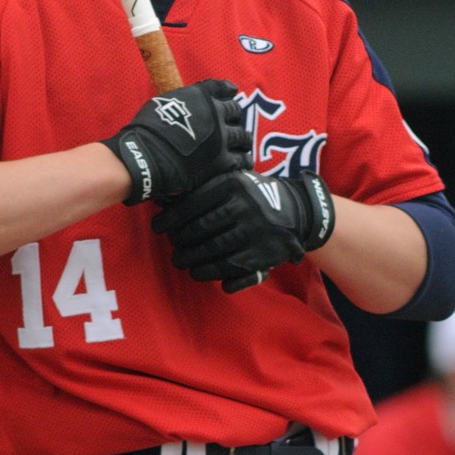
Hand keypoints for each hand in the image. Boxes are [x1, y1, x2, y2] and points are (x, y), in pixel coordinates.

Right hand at [103, 79, 248, 205]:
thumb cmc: (146, 130)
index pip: (223, 89)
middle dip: (234, 117)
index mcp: (202, 97)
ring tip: (242, 145)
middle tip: (232, 125)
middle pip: (235, 111)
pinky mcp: (223, 161)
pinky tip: (243, 163)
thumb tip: (185, 104)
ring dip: (242, 140)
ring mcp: (222, 138)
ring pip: (243, 136)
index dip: (227, 92)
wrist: (146, 156)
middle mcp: (217, 114)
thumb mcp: (162, 102)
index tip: (231, 94)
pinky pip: (241, 160)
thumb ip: (182, 101)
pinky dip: (244, 161)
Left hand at [154, 170, 335, 293]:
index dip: (171, 218)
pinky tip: (198, 273)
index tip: (158, 226)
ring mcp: (255, 232)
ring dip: (190, 258)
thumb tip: (162, 198)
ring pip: (212, 250)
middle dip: (179, 240)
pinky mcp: (262, 254)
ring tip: (180, 260)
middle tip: (172, 245)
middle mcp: (245, 207)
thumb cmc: (253, 196)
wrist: (297, 212)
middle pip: (201, 229)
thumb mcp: (235, 181)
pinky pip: (229, 267)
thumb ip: (204, 187)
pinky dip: (209, 272)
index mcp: (234, 184)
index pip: (193, 203)